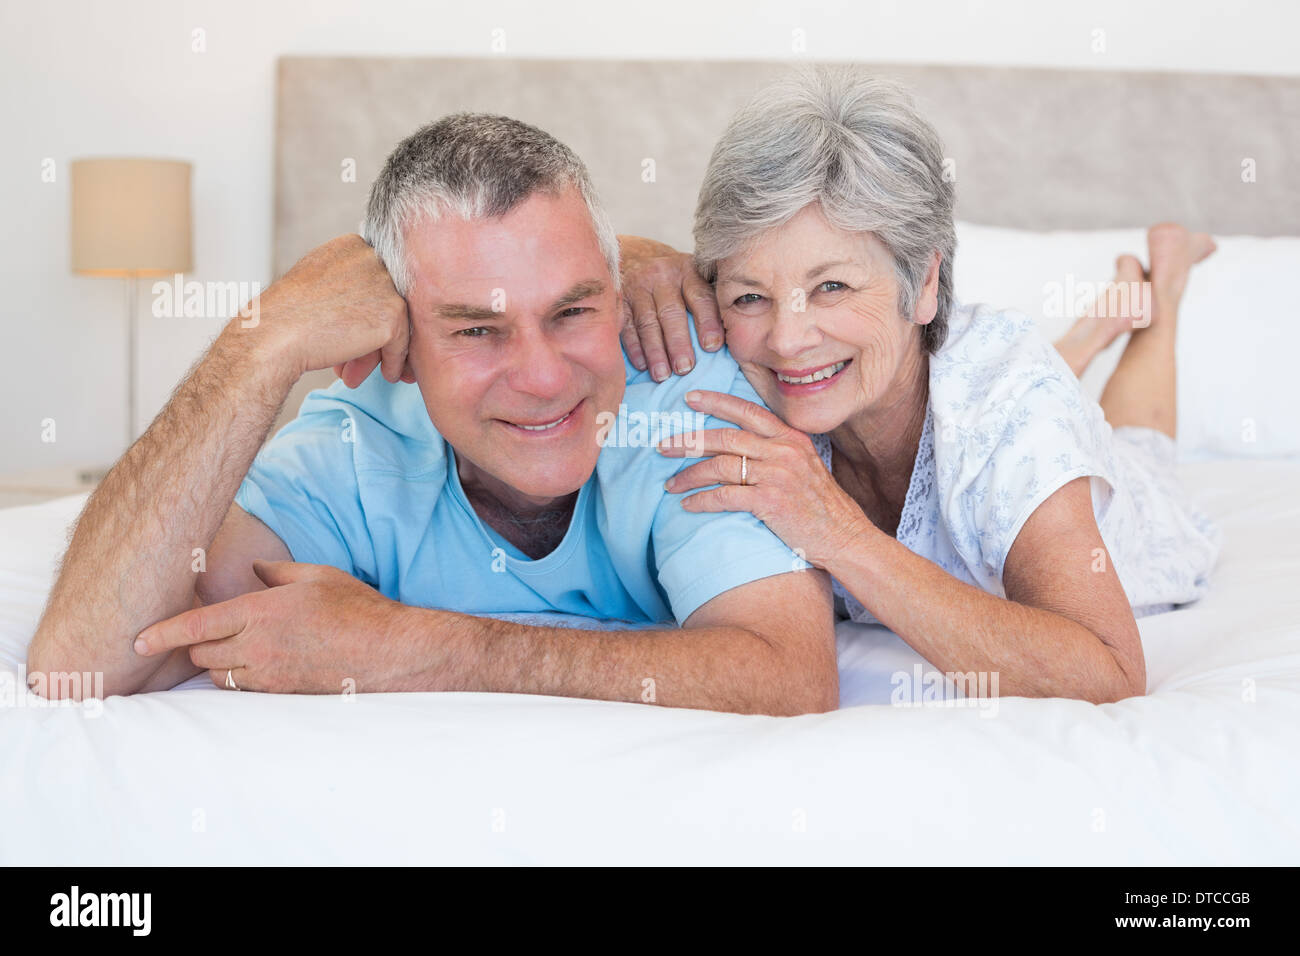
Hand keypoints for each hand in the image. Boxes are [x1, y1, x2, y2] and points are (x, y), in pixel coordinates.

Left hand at [132, 560, 418, 693]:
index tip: (138, 640)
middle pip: (201, 654)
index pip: (196, 625)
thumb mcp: (317, 576)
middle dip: (197, 645)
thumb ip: (277, 573)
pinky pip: (244, 689)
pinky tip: (258, 664)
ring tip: (236, 648)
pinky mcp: (282, 693)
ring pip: (219, 675)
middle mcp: (258, 645)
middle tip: (207, 633)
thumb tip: (256, 570)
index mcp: (261, 611)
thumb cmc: (357, 609)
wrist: (388, 653)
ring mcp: (269, 673)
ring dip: (218, 663)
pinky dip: (240, 678)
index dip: (162, 634)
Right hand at [250, 234, 414, 386]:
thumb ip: (348, 284)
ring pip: (394, 324)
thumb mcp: (319, 283)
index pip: (374, 282)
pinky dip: (395, 361)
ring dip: (378, 350)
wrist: (275, 335)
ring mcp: (385, 284)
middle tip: (355, 361)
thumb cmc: (288, 315)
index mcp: (352, 245)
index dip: (364, 312)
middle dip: (370, 334)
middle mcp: (372, 258)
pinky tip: (387, 375)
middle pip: (385, 303)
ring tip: (357, 373)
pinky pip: (402, 343)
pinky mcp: (393, 313)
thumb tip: (375, 309)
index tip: (350, 333)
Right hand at [617, 235, 724, 380]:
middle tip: (685, 369)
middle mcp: (663, 275)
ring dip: (656, 351)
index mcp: (689, 271)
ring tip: (663, 375)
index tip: (712, 347)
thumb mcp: (698, 280)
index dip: (707, 322)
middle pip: (672, 312)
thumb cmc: (679, 283)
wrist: (639, 259)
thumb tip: (738, 337)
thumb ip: (714, 302)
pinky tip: (642, 365)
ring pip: (648, 321)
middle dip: (679, 343)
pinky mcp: (620, 298)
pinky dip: (634, 347)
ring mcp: (638, 285)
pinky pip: (626, 325)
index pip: (700, 297)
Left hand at [657, 390, 872, 568]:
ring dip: (689, 476)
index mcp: (790, 437)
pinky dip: (702, 500)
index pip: (748, 411)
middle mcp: (783, 451)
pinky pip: (725, 496)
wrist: (844, 535)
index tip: (690, 398)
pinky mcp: (770, 501)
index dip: (716, 403)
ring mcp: (777, 475)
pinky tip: (688, 505)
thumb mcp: (804, 465)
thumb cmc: (821, 504)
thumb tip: (740, 446)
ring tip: (670, 485)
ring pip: (720, 466)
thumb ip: (777, 450)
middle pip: (725, 438)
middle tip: (664, 447)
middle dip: (689, 442)